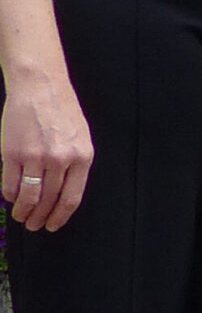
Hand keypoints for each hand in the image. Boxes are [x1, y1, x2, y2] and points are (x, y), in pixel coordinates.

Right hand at [0, 70, 92, 231]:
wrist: (40, 87)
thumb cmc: (61, 110)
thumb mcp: (81, 136)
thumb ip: (75, 163)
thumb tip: (64, 193)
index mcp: (82, 156)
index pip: (71, 198)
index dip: (60, 217)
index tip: (52, 225)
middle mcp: (60, 159)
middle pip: (49, 200)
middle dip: (39, 217)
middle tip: (34, 225)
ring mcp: (36, 157)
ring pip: (28, 197)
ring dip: (23, 211)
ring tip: (21, 216)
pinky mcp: (12, 153)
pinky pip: (9, 184)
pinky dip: (9, 195)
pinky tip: (11, 197)